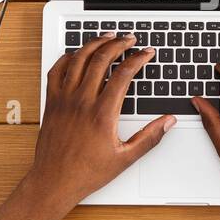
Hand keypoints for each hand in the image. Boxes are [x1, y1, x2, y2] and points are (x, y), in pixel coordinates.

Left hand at [26, 33, 175, 209]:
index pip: (123, 74)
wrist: (54, 181)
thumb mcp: (125, 158)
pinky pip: (56, 72)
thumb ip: (150, 137)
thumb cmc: (87, 172)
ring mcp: (65, 100)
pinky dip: (66, 58)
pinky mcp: (52, 103)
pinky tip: (75, 54)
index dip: (138, 58)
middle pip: (101, 59)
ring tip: (106, 37)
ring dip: (94, 44)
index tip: (146, 53)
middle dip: (118, 44)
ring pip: (78, 60)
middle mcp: (82, 101)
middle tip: (129, 39)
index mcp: (103, 113)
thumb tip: (168, 121)